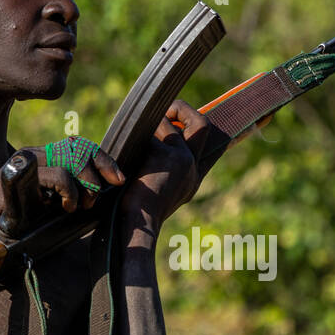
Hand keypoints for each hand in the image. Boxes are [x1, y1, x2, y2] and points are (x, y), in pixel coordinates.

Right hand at [18, 142, 124, 213]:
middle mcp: (35, 155)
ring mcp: (25, 162)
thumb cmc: (12, 225)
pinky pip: (57, 174)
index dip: (103, 159)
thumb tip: (99, 194)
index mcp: (43, 160)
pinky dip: (69, 192)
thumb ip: (69, 196)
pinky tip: (64, 207)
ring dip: (85, 184)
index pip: (79, 146)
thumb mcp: (48, 208)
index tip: (118, 179)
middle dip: (100, 169)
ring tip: (80, 205)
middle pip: (79, 146)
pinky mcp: (17, 173)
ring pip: (71, 158)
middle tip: (97, 197)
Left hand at [119, 100, 219, 238]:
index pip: (210, 144)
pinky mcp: (165, 156)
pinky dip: (136, 136)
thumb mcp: (158, 192)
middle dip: (181, 109)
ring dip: (152, 123)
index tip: (195, 121)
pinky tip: (123, 150)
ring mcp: (181, 159)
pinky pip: (150, 132)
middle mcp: (192, 166)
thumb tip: (152, 146)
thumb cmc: (141, 214)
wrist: (139, 226)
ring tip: (132, 138)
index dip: (205, 127)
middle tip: (162, 113)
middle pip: (202, 124)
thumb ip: (163, 171)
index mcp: (193, 177)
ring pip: (169, 123)